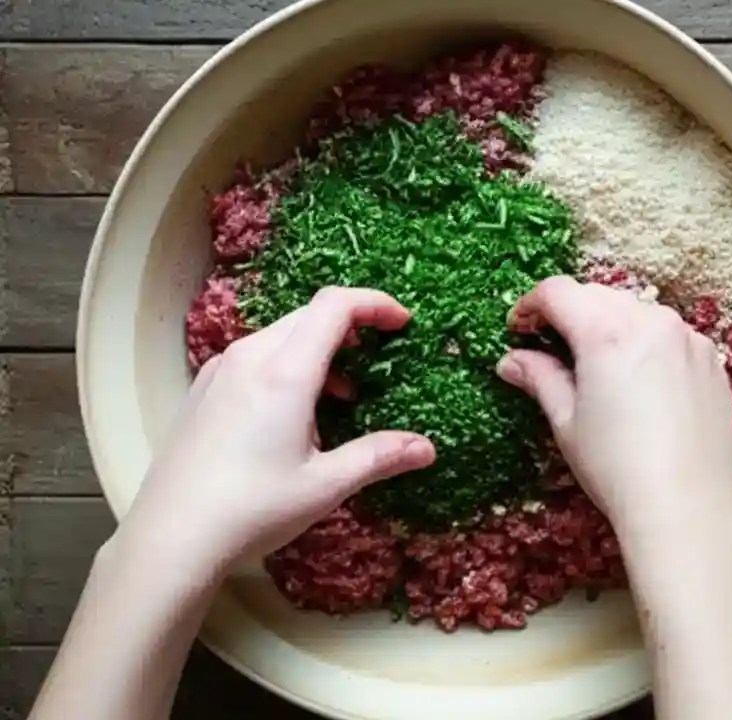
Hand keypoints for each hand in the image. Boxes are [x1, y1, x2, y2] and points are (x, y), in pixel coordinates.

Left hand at [115, 287, 435, 573]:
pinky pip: (256, 358)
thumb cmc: (252, 510)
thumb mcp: (325, 485)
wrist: (169, 538)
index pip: (335, 306)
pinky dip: (290, 367)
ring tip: (344, 397)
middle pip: (309, 316)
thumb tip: (427, 448)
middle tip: (382, 360)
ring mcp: (220, 372)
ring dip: (320, 351)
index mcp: (284, 372)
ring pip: (281, 336)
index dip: (375, 303)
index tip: (403, 322)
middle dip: (352, 328)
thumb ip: (378, 457)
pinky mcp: (204, 391)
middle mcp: (249, 358)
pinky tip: (296, 415)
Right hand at [498, 276, 731, 542]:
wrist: (687, 508)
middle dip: (570, 313)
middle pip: (599, 296)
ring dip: (610, 324)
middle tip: (550, 346)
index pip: (559, 292)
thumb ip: (540, 378)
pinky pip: (671, 336)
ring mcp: (689, 340)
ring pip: (638, 311)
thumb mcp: (567, 422)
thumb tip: (512, 361)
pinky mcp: (712, 362)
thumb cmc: (617, 468)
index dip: (530, 305)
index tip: (518, 328)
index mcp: (607, 331)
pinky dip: (647, 343)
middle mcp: (652, 322)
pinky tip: (639, 381)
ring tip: (596, 365)